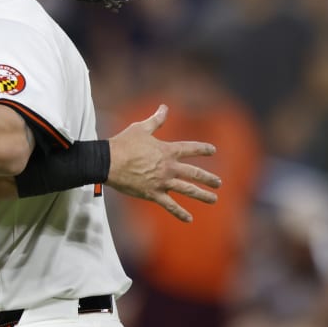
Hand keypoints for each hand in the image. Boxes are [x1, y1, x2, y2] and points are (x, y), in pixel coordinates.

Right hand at [107, 104, 220, 222]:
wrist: (109, 162)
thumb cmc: (124, 143)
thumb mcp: (141, 128)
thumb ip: (156, 120)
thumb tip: (164, 107)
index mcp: (168, 150)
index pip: (191, 149)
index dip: (203, 149)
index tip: (213, 151)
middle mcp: (169, 167)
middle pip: (195, 173)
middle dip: (209, 178)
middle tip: (218, 183)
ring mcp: (162, 182)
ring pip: (188, 190)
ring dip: (202, 195)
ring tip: (214, 199)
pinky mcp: (153, 194)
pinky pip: (170, 205)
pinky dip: (180, 213)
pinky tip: (189, 219)